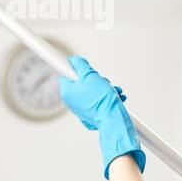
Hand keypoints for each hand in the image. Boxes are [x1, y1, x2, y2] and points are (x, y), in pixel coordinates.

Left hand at [58, 55, 145, 178]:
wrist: (113, 119)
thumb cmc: (101, 100)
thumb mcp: (90, 75)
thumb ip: (80, 65)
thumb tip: (75, 60)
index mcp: (67, 92)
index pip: (65, 73)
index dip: (75, 67)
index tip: (76, 63)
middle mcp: (72, 101)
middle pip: (82, 81)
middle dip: (96, 78)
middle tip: (103, 81)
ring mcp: (82, 108)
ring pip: (93, 89)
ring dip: (105, 86)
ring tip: (113, 90)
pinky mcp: (92, 112)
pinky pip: (99, 99)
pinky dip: (108, 95)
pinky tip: (116, 96)